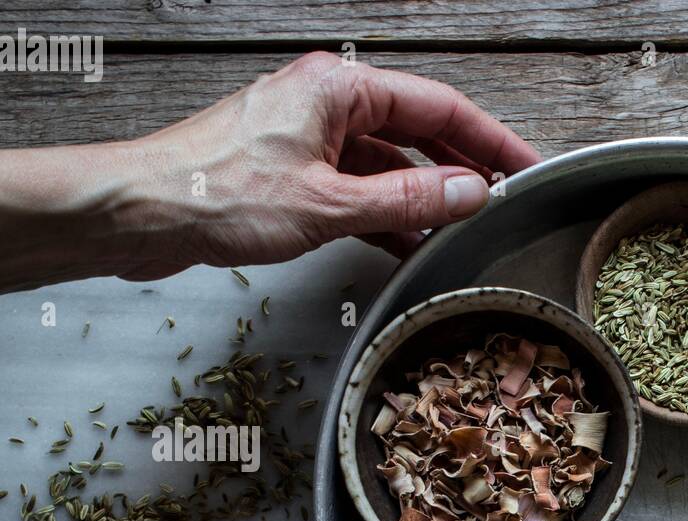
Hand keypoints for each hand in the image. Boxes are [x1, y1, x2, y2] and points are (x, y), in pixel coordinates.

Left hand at [0, 53, 538, 289]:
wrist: (143, 212)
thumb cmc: (217, 192)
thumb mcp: (331, 204)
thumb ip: (409, 199)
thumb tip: (471, 193)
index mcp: (339, 89)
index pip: (439, 108)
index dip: (489, 140)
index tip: (525, 167)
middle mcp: (327, 105)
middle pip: (417, 133)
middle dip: (461, 172)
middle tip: (501, 204)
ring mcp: (310, 139)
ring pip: (388, 167)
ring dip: (422, 202)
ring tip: (458, 235)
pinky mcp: (294, 174)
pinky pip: (359, 190)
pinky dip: (386, 217)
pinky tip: (408, 245)